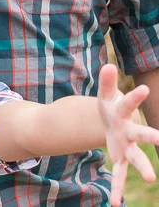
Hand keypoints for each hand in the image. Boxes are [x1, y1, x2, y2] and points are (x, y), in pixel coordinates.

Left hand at [97, 64, 158, 204]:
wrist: (112, 121)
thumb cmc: (112, 106)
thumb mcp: (105, 93)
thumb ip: (106, 81)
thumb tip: (107, 65)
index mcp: (124, 113)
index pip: (129, 103)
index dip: (135, 96)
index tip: (144, 89)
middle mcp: (130, 132)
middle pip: (142, 134)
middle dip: (153, 137)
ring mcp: (126, 146)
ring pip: (136, 158)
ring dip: (142, 168)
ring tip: (149, 179)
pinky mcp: (118, 157)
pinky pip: (118, 175)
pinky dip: (117, 188)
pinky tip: (115, 203)